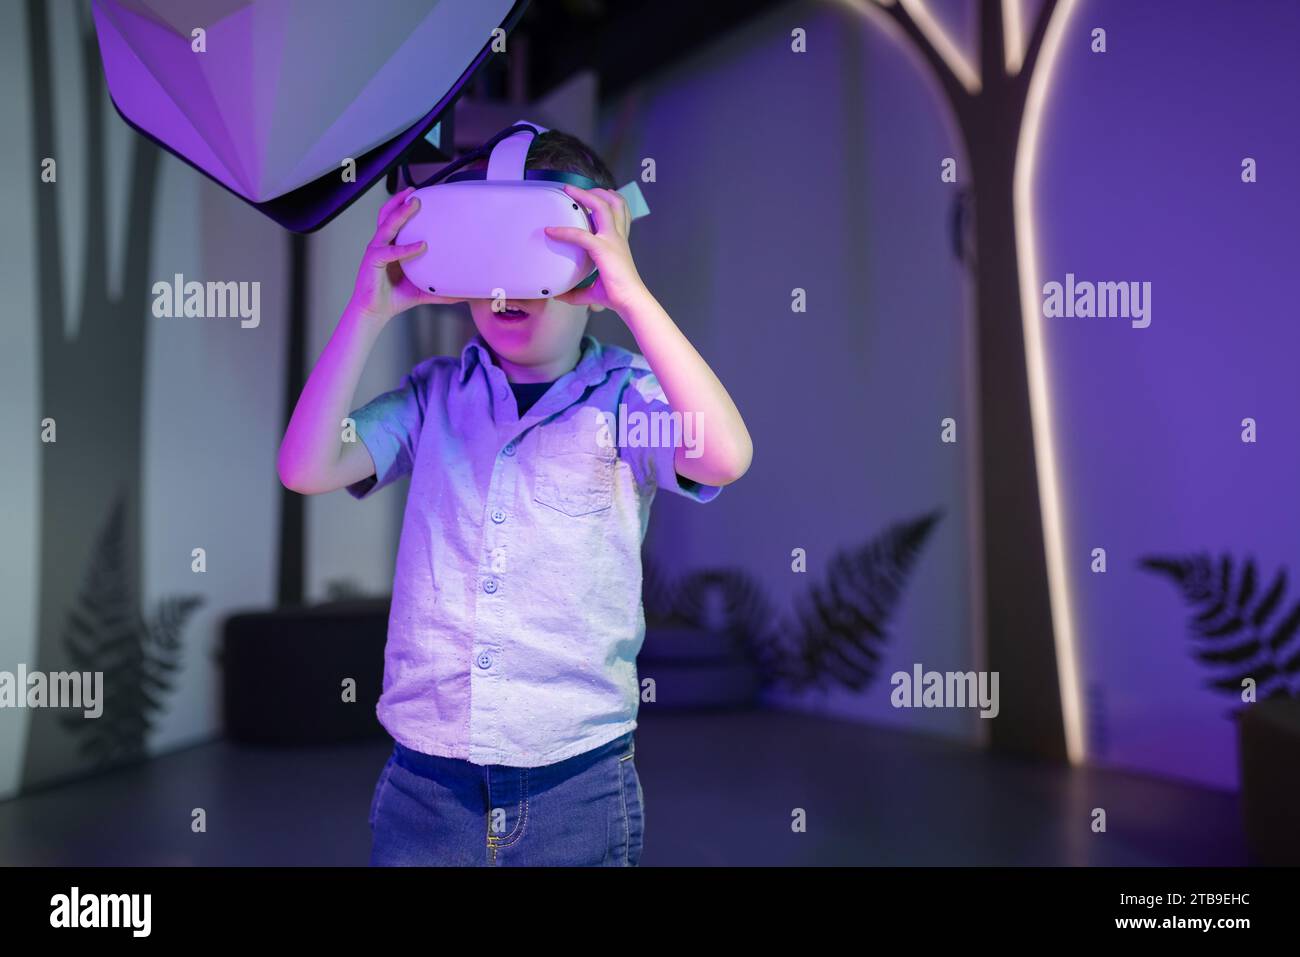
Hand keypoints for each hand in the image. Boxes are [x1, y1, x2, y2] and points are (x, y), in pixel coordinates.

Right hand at [350, 186, 464, 322]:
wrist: (376, 311)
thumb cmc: (395, 296)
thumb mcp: (423, 290)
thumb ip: (441, 290)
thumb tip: (464, 295)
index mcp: (391, 246)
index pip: (395, 220)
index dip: (403, 206)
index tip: (420, 196)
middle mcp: (382, 244)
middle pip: (388, 216)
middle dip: (400, 202)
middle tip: (416, 193)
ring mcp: (376, 251)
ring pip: (387, 226)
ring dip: (400, 213)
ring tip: (413, 204)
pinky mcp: (373, 262)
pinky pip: (390, 252)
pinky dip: (406, 248)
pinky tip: (421, 245)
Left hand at [546, 184, 647, 313]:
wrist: (631, 301)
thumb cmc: (617, 296)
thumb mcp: (594, 291)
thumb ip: (578, 291)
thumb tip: (560, 295)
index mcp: (620, 242)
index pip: (620, 213)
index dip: (610, 200)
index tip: (599, 193)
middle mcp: (618, 237)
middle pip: (613, 203)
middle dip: (594, 191)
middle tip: (574, 188)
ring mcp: (612, 240)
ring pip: (602, 207)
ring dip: (584, 196)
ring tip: (569, 191)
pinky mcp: (603, 249)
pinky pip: (580, 234)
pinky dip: (564, 231)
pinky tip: (551, 231)